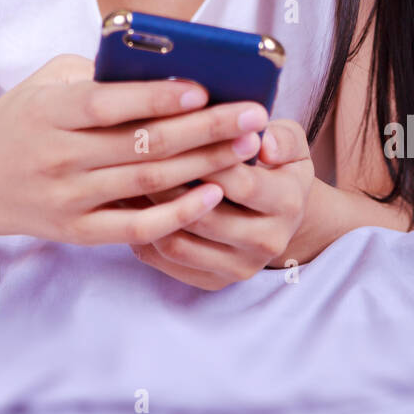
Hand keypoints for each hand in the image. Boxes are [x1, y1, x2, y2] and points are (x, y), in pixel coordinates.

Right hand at [0, 54, 272, 248]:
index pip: (108, 104)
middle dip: (204, 129)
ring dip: (203, 165)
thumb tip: (165, 68)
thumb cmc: (20, 121)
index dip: (156, 97)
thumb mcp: (45, 83)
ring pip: (147, 184)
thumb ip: (97, 74)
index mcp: (49, 112)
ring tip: (244, 147)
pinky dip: (176, 215)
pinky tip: (211, 195)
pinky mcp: (77, 233)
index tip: (203, 88)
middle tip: (250, 115)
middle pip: (142, 144)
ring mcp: (68, 200)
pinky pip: (135, 229)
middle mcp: (58, 157)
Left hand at [125, 117, 314, 289]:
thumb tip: (263, 143)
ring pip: (179, 243)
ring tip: (124, 180)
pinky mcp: (214, 281)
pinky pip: (166, 261)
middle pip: (204, 217)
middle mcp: (268, 242)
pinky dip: (143, 233)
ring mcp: (239, 267)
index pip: (240, 183)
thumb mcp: (290, 144)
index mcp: (288, 204)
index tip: (171, 132)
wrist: (279, 215)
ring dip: (147, 213)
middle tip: (134, 157)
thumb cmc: (276, 166)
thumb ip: (280, 137)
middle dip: (165, 185)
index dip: (204, 158)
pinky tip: (128, 205)